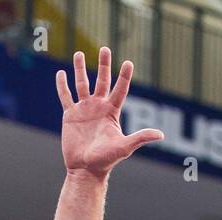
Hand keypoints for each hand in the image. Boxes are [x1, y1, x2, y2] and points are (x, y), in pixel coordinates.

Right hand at [57, 47, 161, 178]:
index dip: (124, 76)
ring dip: (80, 69)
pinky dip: (62, 85)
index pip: (120, 90)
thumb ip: (140, 138)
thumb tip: (161, 135)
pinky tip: (61, 73)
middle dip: (104, 65)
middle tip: (105, 49)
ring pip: (82, 84)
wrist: (86, 169)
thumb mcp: (124, 147)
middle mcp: (98, 108)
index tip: (128, 63)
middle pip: (102, 81)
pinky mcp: (70, 115)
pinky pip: (66, 96)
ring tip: (79, 53)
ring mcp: (84, 110)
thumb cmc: (106, 160)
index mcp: (111, 112)